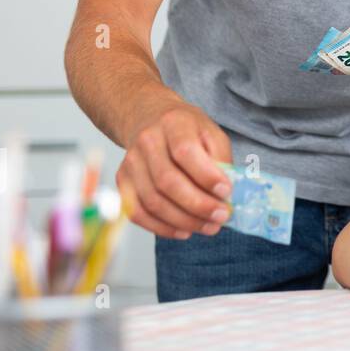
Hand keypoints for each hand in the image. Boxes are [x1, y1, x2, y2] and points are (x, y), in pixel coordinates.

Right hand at [116, 102, 232, 239]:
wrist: (151, 119)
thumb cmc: (187, 130)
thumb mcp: (211, 133)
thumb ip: (221, 160)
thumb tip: (225, 195)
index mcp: (174, 123)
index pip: (185, 152)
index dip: (206, 176)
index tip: (226, 192)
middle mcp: (147, 141)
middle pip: (167, 181)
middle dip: (198, 205)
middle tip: (221, 216)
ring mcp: (131, 162)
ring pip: (153, 201)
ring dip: (184, 221)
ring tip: (209, 227)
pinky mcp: (123, 181)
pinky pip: (137, 213)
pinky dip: (162, 228)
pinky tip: (184, 231)